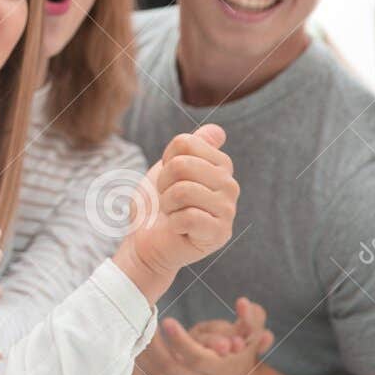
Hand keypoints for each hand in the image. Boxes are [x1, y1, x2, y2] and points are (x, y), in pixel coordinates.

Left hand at [114, 125, 237, 303]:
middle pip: (183, 165)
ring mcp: (228, 210)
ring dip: (166, 204)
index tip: (167, 179)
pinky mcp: (220, 234)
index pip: (185, 143)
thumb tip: (217, 130)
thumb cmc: (155, 206)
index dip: (165, 160)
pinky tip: (178, 229)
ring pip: (184, 190)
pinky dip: (172, 223)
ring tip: (172, 213)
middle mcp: (230, 185)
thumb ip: (191, 148)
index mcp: (220, 166)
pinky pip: (188, 216)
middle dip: (163, 183)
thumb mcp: (167, 169)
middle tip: (167, 200)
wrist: (145, 243)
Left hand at [124, 297, 271, 374]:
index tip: (167, 320)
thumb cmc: (240, 353)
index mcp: (219, 370)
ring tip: (131, 335)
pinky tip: (126, 356)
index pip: (197, 359)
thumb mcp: (251, 336)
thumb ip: (251, 319)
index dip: (180, 341)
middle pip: (172, 369)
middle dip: (154, 346)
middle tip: (141, 324)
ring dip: (141, 358)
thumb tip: (243, 302)